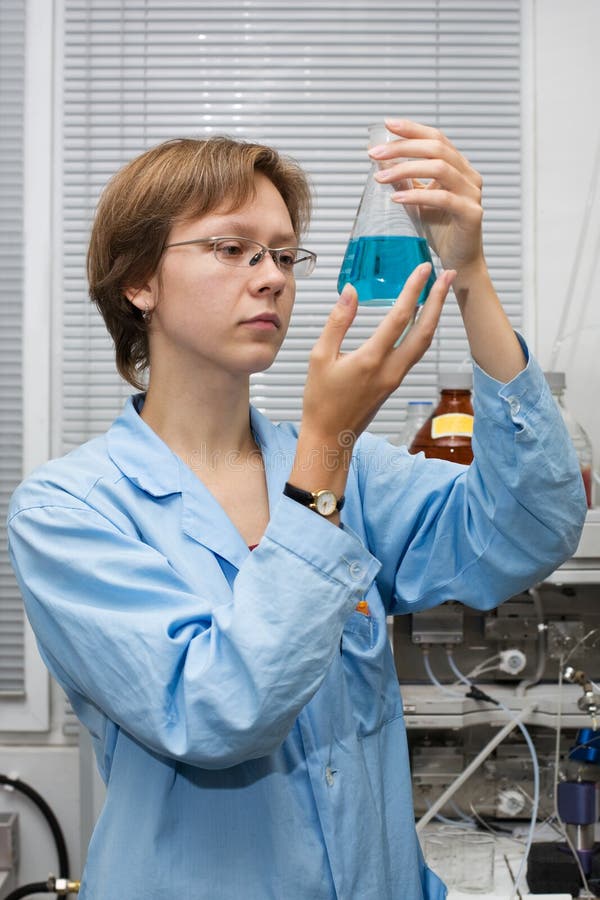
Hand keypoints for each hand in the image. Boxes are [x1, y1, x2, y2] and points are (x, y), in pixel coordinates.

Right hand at [299, 264, 455, 454]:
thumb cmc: (321, 400)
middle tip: (449, 274)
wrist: (331, 436)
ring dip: (435, 314)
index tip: (424, 268)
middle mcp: (390, 369)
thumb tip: (351, 292)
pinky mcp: (395, 382)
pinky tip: (422, 318)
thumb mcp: (319, 357)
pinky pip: (416, 352)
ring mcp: (396, 377)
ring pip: (424, 342)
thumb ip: (337, 322)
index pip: (399, 317)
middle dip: (439, 299)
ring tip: (440, 291)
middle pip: (425, 330)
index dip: (414, 289)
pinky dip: (423, 330)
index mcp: (370, 360)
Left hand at [368, 118, 484, 274]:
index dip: (413, 129)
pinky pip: (442, 197)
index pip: (436, 139)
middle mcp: (468, 176)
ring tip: (381, 178)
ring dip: (406, 169)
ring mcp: (472, 193)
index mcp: (458, 168)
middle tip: (375, 154)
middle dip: (403, 148)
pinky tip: (397, 199)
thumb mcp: (418, 201)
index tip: (388, 124)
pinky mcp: (471, 213)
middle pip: (436, 148)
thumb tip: (382, 163)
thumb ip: (406, 182)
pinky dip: (417, 196)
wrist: (459, 261)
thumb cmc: (441, 231)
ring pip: (440, 168)